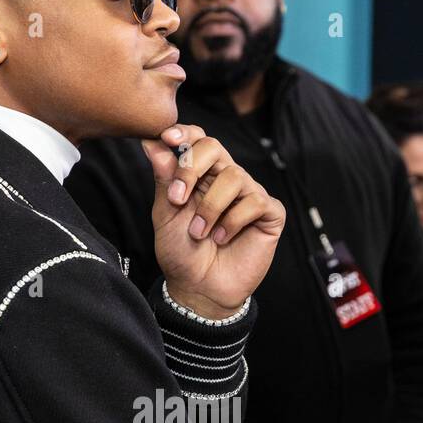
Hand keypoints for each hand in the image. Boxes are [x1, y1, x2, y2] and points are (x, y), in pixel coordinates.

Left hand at [141, 123, 285, 318]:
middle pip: (215, 147)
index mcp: (200, 175)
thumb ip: (164, 180)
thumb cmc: (182, 253)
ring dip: (211, 207)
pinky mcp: (269, 214)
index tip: (168, 138)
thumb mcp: (165, 215)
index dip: (185, 133)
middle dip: (192, 168)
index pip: (198, 140)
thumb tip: (153, 144)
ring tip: (199, 233)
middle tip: (178, 198)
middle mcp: (225, 179)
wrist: (199, 289)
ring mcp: (249, 195)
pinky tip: (223, 238)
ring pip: (234, 176)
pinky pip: (255, 201)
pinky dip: (233, 221)